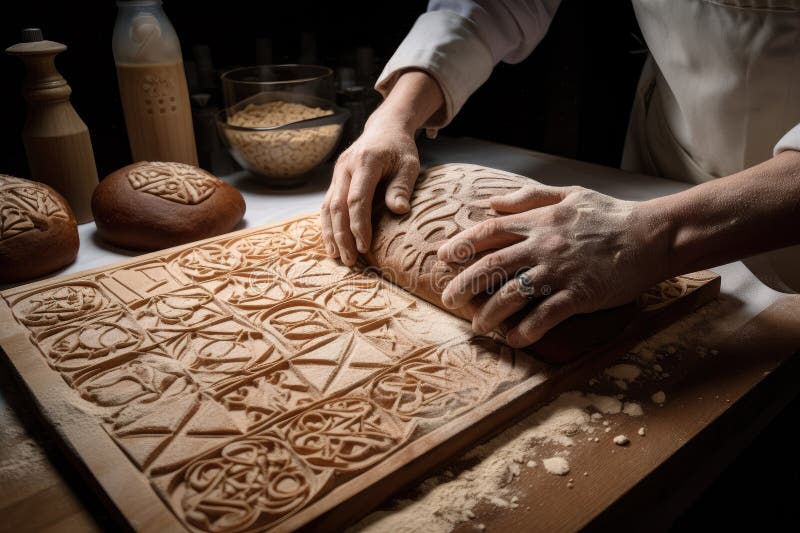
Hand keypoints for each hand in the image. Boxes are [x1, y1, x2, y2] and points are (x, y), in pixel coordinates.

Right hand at [321, 113, 419, 265]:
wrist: (384, 128)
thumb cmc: (399, 149)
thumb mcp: (409, 164)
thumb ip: (402, 187)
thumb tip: (400, 211)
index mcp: (364, 162)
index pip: (357, 199)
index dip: (359, 225)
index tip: (364, 247)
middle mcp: (345, 167)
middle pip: (337, 206)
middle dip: (342, 235)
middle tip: (349, 260)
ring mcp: (337, 173)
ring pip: (327, 207)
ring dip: (330, 233)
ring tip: (337, 256)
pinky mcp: (335, 179)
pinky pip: (327, 204)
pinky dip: (328, 225)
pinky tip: (332, 242)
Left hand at [436, 183, 669, 347]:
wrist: (653, 236)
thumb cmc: (610, 215)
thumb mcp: (569, 194)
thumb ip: (529, 198)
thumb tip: (491, 202)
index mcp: (540, 221)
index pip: (490, 231)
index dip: (462, 244)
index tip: (442, 257)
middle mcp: (544, 245)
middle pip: (492, 265)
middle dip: (464, 283)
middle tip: (447, 298)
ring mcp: (560, 271)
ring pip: (512, 294)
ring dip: (490, 312)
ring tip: (478, 325)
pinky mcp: (580, 294)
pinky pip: (545, 316)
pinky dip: (526, 329)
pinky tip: (514, 338)